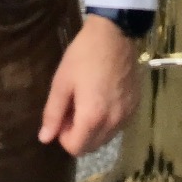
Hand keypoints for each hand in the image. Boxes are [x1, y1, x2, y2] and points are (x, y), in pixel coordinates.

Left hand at [39, 15, 142, 155]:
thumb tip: (45, 138)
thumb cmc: (84, 55)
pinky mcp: (136, 106)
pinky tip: (103, 97)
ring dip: (93, 129)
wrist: (115, 33)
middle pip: (92, 147)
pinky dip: (108, 120)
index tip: (62, 116)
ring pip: (106, 138)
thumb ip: (53, 113)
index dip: (63, 136)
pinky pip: (118, 125)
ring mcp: (127, 115)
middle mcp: (113, 122)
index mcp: (92, 118)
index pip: (76, 149)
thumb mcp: (62, 82)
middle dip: (78, 135)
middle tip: (73, 108)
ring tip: (88, 102)